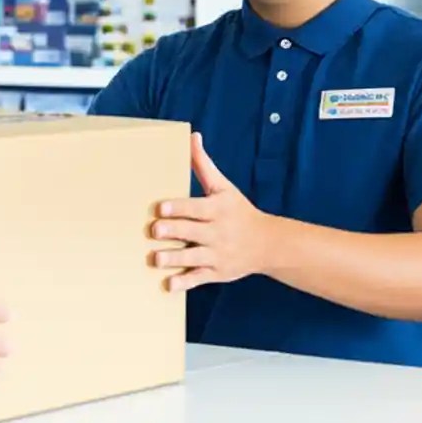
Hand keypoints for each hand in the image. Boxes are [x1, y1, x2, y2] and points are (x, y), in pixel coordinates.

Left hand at [149, 132, 277, 291]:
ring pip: (193, 258)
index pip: (196, 208)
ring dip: (173, 259)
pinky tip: (167, 285)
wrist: (268, 244)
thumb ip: (203, 164)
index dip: (178, 208)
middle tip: (153, 231)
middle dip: (172, 232)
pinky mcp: (216, 272)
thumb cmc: (238, 211)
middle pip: (191, 232)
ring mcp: (217, 254)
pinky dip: (184, 283)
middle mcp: (217, 233)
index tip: (160, 208)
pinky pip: (199, 279)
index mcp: (218, 210)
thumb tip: (192, 136)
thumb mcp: (224, 187)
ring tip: (155, 259)